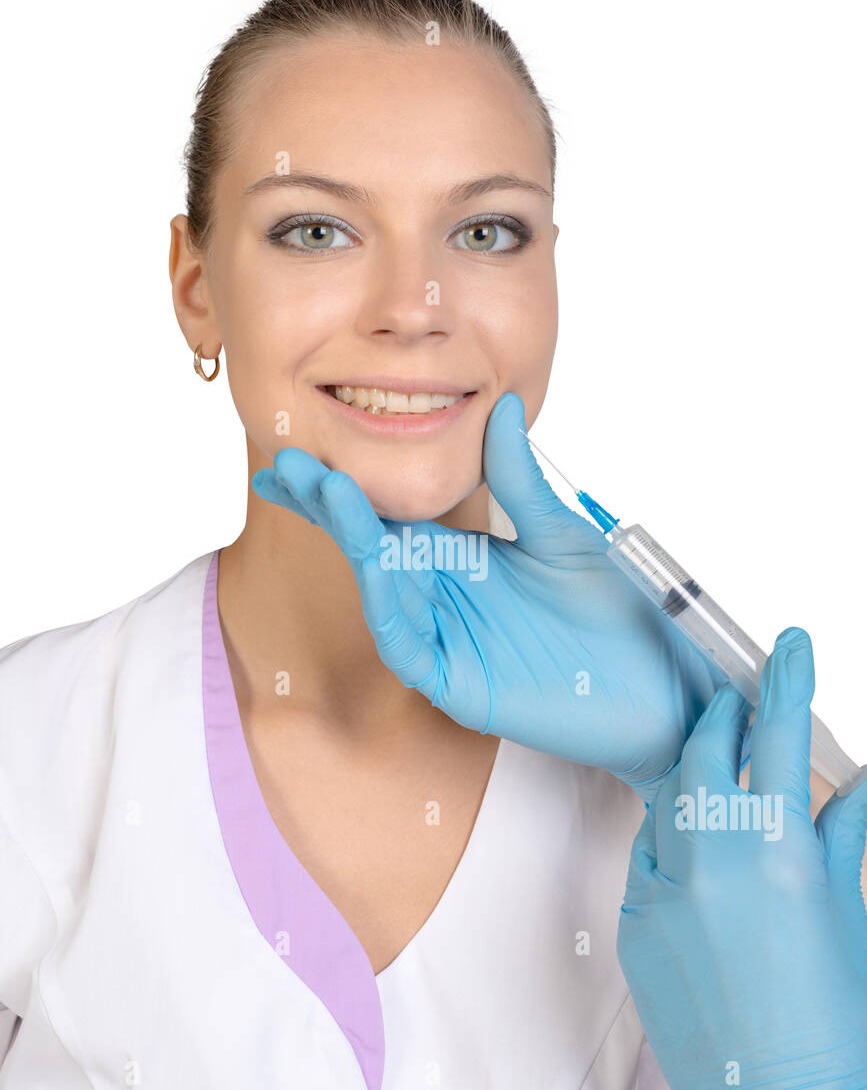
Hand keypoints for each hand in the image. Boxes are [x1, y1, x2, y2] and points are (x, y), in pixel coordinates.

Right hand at [252, 392, 721, 799]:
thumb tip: (500, 405)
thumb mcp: (562, 535)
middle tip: (286, 465)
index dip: (341, 491)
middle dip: (328, 509)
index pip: (388, 520)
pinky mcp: (458, 684)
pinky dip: (389, 602)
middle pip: (369, 550)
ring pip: (383, 593)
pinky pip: (408, 644)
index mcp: (464, 560)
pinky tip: (379, 561)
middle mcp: (444, 599)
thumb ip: (519, 479)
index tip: (295, 455)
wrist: (664, 683)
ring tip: (332, 491)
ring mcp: (448, 643)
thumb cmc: (619, 614)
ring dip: (354, 543)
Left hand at [617, 626, 866, 1089]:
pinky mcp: (633, 922)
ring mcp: (663, 890)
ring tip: (716, 776)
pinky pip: (646, 860)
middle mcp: (711, 858)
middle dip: (720, 720)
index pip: (777, 736)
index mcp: (777, 848)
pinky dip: (672, 844)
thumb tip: (858, 778)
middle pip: (701, 753)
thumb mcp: (852, 911)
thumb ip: (846, 833)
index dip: (784, 682)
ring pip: (666, 804)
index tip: (788, 646)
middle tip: (737, 704)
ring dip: (692, 782)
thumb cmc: (833, 1017)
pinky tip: (696, 853)